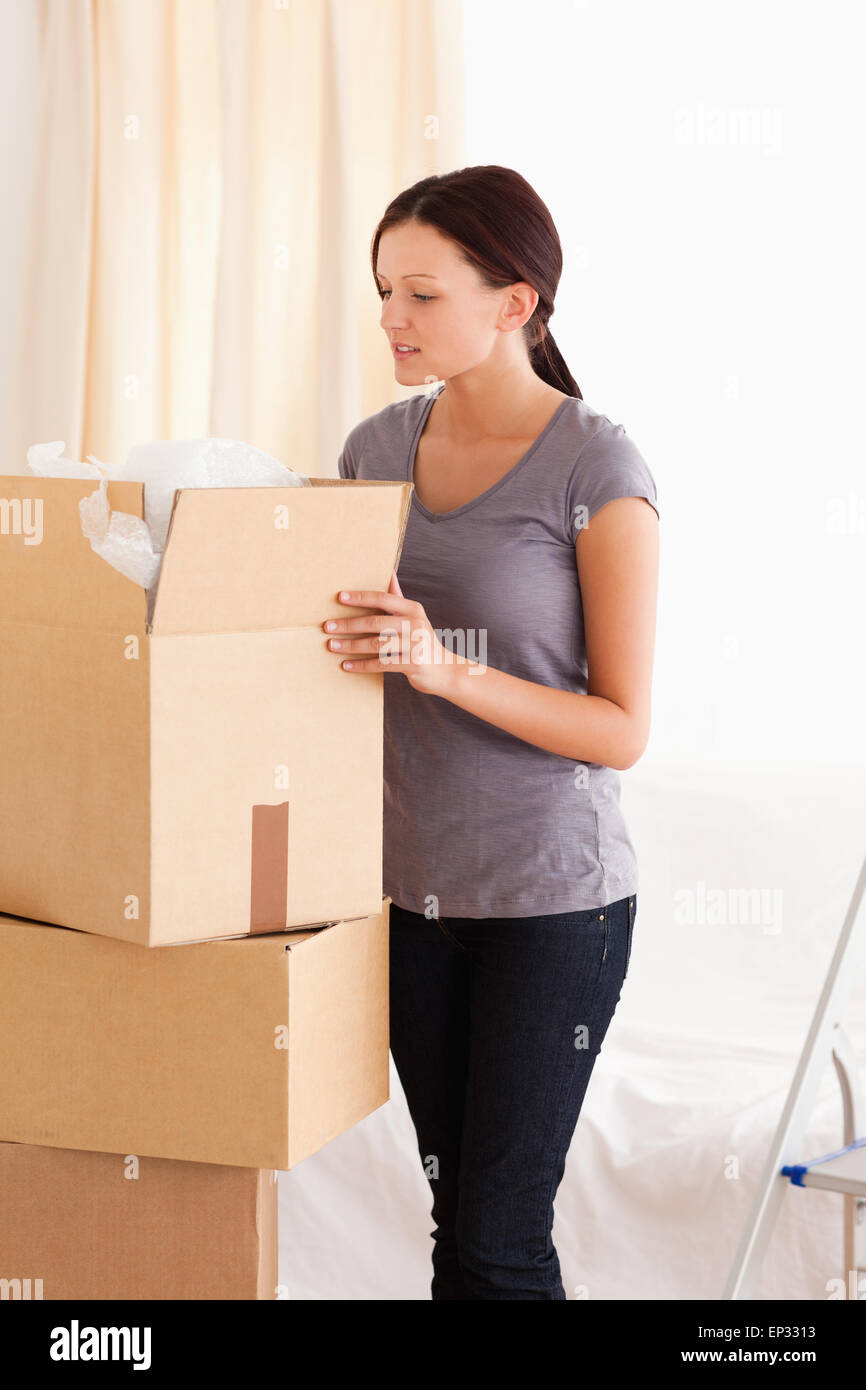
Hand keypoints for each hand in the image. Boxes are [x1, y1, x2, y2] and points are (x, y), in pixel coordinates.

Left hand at [322, 571, 450, 695]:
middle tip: (327, 626)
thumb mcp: (414, 616)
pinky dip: (361, 665)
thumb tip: (389, 572)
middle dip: (348, 624)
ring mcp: (414, 645)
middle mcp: (415, 624)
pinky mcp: (412, 664)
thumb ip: (398, 597)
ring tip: (332, 645)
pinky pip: (380, 664)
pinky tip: (346, 665)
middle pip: (375, 622)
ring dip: (350, 645)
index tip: (340, 597)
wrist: (444, 670)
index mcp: (412, 609)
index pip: (383, 598)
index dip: (361, 597)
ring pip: (375, 644)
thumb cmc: (422, 640)